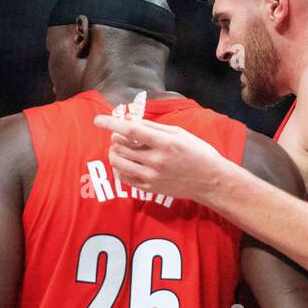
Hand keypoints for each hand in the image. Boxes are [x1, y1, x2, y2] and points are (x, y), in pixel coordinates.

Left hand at [93, 115, 227, 202]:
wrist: (209, 181)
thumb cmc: (197, 152)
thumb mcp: (179, 133)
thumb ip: (152, 127)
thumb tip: (129, 119)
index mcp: (164, 143)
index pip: (130, 130)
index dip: (111, 123)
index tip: (98, 120)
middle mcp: (156, 160)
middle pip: (120, 146)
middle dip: (115, 137)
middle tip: (120, 135)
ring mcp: (151, 177)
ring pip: (118, 162)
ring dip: (114, 152)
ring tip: (122, 148)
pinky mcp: (149, 189)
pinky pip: (124, 177)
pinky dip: (120, 167)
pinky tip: (128, 162)